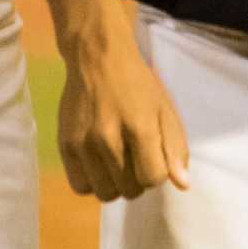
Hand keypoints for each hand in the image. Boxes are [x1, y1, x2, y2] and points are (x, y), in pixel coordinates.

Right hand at [57, 40, 190, 201]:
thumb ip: (175, 147)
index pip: (153, 178)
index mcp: (138, 127)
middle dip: (137, 178)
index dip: (157, 171)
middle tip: (134, 156)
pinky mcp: (65, 144)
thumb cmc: (136, 82)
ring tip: (116, 162)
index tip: (152, 154)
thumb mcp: (164, 109)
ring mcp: (83, 143)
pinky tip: (97, 164)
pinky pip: (80, 185)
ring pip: (105, 192)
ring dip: (115, 183)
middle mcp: (108, 139)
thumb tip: (182, 185)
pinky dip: (92, 181)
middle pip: (130, 190)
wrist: (97, 56)